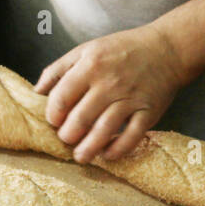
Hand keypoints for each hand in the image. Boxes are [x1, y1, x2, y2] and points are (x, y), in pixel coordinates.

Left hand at [36, 24, 187, 163]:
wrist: (168, 49)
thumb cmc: (122, 50)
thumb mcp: (87, 49)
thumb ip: (58, 69)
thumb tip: (36, 91)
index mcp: (90, 66)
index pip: (62, 97)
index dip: (53, 114)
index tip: (54, 122)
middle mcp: (109, 83)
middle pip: (80, 118)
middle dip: (68, 135)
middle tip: (66, 140)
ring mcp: (130, 99)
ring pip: (103, 131)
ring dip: (88, 149)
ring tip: (80, 156)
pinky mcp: (148, 112)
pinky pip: (131, 137)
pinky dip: (117, 150)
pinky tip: (107, 154)